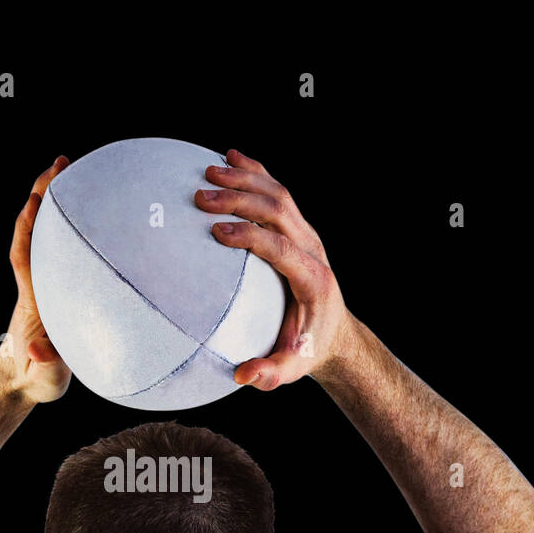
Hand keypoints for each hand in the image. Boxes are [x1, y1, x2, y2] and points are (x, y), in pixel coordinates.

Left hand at [0, 155, 71, 404]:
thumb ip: (46, 363)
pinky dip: (65, 220)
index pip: (26, 257)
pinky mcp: (53, 283)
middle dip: (44, 197)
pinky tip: (81, 202)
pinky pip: (57, 245)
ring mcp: (44, 281)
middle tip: (61, 163)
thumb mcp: (45, 377)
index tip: (36, 200)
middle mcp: (36, 283)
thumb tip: (38, 350)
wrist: (25, 379)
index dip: (29, 228)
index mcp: (35, 300)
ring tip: (68, 167)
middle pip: (35, 232)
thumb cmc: (39, 377)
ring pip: (45, 234)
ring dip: (53, 201)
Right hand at [195, 149, 351, 388]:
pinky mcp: (299, 227)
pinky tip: (229, 156)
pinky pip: (277, 192)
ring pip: (278, 194)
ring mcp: (307, 234)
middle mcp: (312, 248)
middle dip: (240, 198)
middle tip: (199, 195)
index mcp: (311, 279)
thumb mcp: (292, 368)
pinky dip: (255, 171)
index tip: (216, 232)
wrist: (333, 331)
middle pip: (278, 210)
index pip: (281, 248)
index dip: (251, 236)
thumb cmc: (306, 350)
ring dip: (244, 178)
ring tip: (206, 171)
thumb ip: (271, 373)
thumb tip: (244, 376)